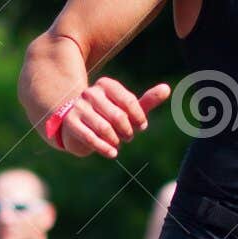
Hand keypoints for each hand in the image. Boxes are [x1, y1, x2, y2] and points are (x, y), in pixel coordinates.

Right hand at [54, 78, 170, 157]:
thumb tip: (167, 89)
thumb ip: (146, 101)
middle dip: (127, 131)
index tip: (141, 126)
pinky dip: (105, 149)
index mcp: (106, 85)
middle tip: (128, 137)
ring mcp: (79, 107)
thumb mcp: (127, 109)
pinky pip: (90, 138)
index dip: (139, 118)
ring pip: (105, 128)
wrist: (77, 128)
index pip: (129, 101)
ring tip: (117, 143)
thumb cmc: (107, 117)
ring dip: (116, 141)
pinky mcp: (70, 123)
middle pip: (118, 116)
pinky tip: (112, 153)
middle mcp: (90, 92)